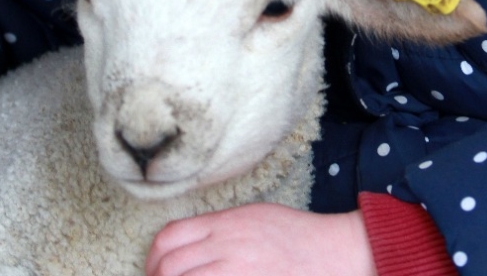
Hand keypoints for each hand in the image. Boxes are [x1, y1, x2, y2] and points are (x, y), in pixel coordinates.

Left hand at [146, 203, 376, 275]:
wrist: (333, 251)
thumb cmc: (297, 235)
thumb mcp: (255, 216)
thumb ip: (220, 228)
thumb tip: (186, 247)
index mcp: (226, 222)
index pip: (170, 237)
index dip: (153, 258)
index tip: (153, 271)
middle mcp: (227, 245)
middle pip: (169, 267)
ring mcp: (238, 271)